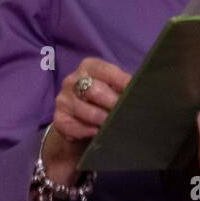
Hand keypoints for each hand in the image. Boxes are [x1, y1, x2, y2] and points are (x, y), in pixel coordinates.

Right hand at [41, 57, 131, 184]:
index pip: (105, 70)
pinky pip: (76, 127)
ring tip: (112, 125)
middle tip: (124, 113)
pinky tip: (96, 133)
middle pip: (95, 90)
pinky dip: (89, 132)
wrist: (80, 128)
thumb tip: (141, 90)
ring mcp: (63, 99)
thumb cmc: (103, 104)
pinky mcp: (58, 119)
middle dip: (113, 104)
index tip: (134, 92)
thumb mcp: (113, 91)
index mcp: (88, 67)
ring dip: (103, 120)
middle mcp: (72, 79)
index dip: (121, 81)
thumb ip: (123, 87)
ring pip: (87, 111)